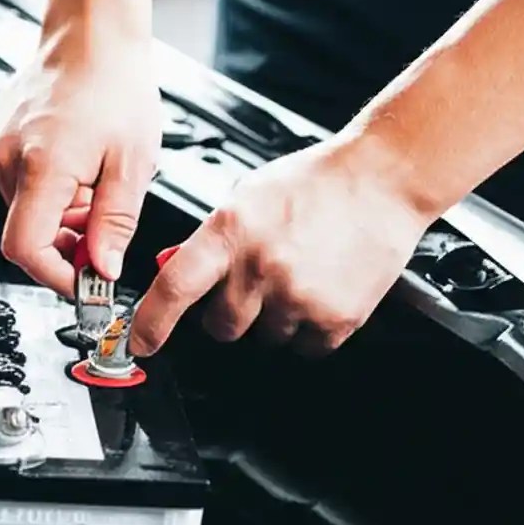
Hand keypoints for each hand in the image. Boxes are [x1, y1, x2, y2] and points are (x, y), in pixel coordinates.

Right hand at [0, 36, 161, 293]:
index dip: (55, 275)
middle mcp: (6, 158)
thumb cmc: (114, 85)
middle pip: (26, 233)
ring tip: (91, 189)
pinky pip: (16, 187)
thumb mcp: (133, 163)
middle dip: (66, 244)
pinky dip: (46, 193)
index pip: (25, 248)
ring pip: (22, 213)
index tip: (83, 282)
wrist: (90, 38)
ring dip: (58, 218)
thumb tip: (102, 270)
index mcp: (41, 165)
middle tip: (101, 229)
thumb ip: (115, 225)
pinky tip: (71, 171)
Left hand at [130, 138, 434, 356]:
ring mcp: (298, 297)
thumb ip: (208, 241)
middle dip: (230, 313)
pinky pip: (306, 346)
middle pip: (221, 327)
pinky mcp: (336, 318)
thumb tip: (170, 271)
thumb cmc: (314, 183)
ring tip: (298, 275)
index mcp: (230, 233)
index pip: (174, 289)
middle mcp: (260, 268)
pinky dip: (310, 327)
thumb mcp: (245, 199)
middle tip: (256, 283)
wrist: (384, 177)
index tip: (139, 344)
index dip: (150, 324)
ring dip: (274, 318)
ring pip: (266, 337)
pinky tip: (321, 289)